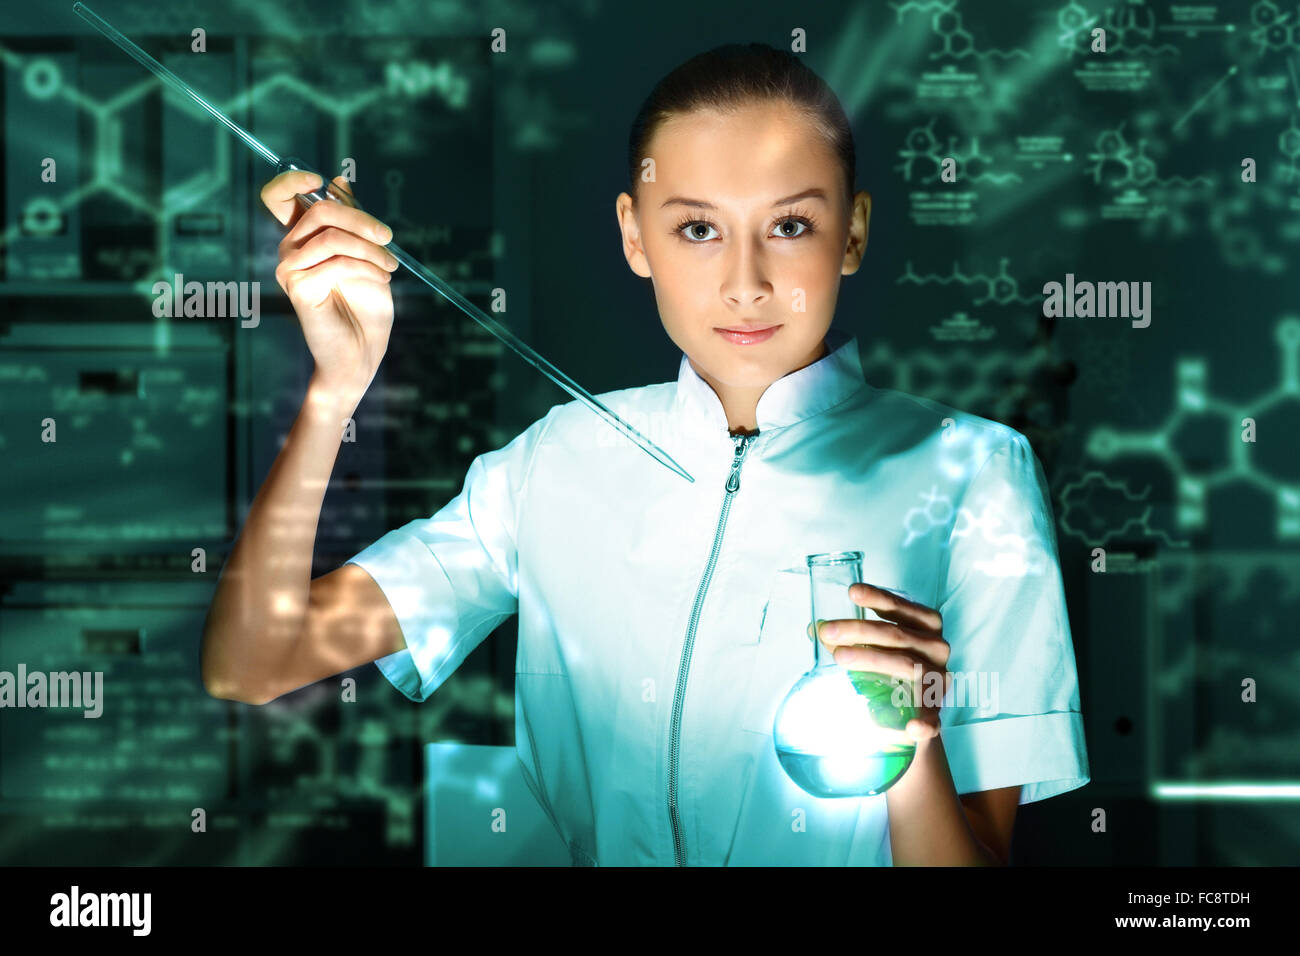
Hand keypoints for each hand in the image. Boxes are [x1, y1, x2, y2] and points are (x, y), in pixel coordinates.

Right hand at [261, 170, 397, 400]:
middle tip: (388, 237)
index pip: (277, 198)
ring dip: (371, 249)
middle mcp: (289, 251)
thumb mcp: (366, 255)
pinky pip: (337, 263)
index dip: (292, 180)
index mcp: (302, 238)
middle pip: (319, 210)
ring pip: (332, 237)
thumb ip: (352, 220)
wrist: (361, 353)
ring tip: (390, 266)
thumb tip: (339, 179)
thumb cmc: (364, 307)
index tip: (321, 179)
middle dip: (361, 219)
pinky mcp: (298, 288)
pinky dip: (367, 269)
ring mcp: (289, 269)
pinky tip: (382, 280)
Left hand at [813, 583, 951, 743]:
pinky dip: (924, 723)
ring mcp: (938, 682)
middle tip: (826, 632)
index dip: (878, 598)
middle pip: (898, 636)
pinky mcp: (935, 715)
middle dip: (860, 630)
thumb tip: (815, 628)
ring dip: (873, 659)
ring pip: (909, 666)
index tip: (851, 592)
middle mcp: (937, 650)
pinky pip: (933, 720)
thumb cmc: (891, 674)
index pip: (903, 608)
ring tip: (840, 657)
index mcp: (926, 628)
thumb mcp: (875, 650)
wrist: (911, 719)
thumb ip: (850, 639)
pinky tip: (911, 728)